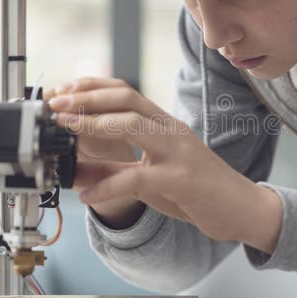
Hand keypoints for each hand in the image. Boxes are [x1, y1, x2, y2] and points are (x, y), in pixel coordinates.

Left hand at [47, 78, 282, 252]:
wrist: (241, 209)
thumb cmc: (197, 190)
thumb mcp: (150, 176)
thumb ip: (115, 171)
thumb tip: (74, 171)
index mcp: (163, 124)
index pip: (124, 92)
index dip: (90, 88)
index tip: (61, 93)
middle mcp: (171, 130)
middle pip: (126, 99)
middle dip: (86, 99)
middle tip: (55, 105)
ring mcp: (179, 152)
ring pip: (133, 125)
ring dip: (94, 124)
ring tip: (65, 130)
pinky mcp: (182, 180)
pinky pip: (139, 178)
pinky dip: (108, 187)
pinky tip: (87, 195)